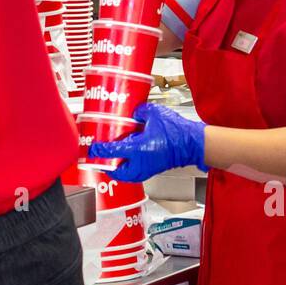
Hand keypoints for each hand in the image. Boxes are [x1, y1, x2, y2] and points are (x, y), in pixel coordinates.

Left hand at [89, 102, 207, 181]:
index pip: (112, 152)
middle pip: (116, 171)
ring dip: (119, 165)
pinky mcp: (154, 169)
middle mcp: (140, 163)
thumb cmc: (177, 131)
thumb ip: (139, 111)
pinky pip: (136, 171)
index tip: (93, 148)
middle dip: (107, 164)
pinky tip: (131, 153)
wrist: (193, 143)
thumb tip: (135, 113)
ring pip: (127, 173)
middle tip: (102, 155)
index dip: (99, 150)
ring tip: (115, 154)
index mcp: (137, 150)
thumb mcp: (154, 114)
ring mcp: (147, 169)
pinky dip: (130, 165)